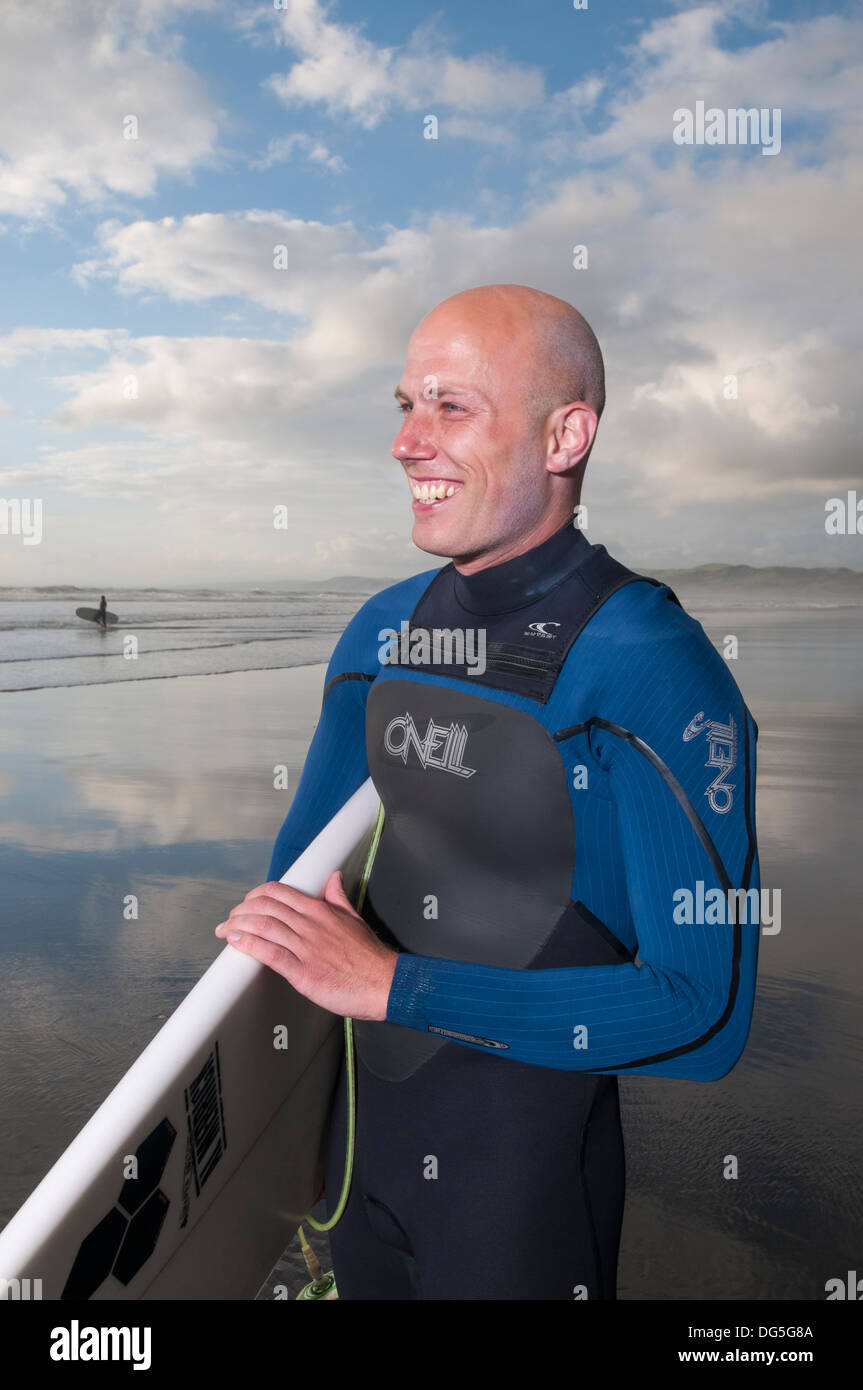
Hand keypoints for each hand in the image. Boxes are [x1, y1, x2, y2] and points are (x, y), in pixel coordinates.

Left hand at [214, 871, 397, 1020]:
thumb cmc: (370, 957)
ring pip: (264, 927)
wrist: (384, 983)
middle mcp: (311, 925)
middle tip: (231, 919)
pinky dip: (249, 945)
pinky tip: (236, 943)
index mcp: (320, 911)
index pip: (279, 893)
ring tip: (226, 930)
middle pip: (266, 907)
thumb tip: (333, 879)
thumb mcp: (354, 918)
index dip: (256, 895)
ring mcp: (306, 948)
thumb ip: (338, 898)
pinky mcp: (303, 972)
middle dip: (241, 911)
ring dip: (239, 926)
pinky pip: (270, 954)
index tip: (246, 903)